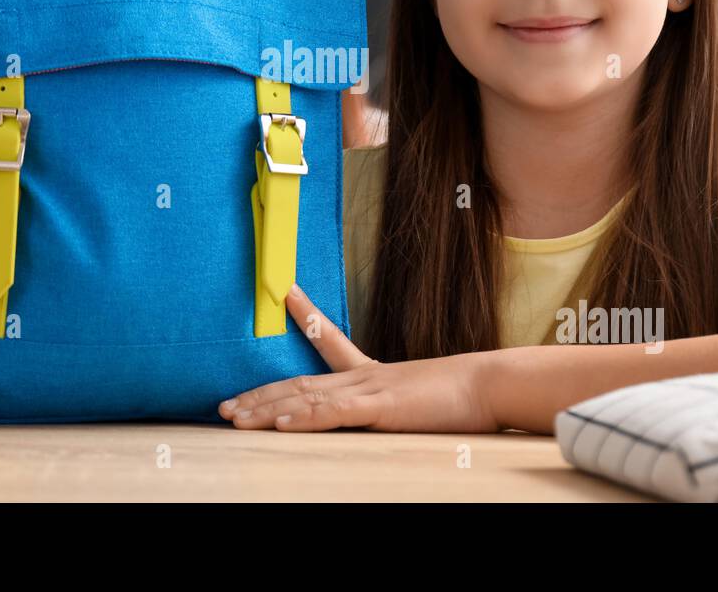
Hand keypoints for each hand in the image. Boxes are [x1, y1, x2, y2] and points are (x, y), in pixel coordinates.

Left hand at [218, 282, 498, 432]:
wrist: (493, 384)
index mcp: (373, 374)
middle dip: (259, 396)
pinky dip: (306, 417)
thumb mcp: (422, 395)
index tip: (286, 293)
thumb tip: (400, 407)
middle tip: (225, 405)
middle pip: (300, 383)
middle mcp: (363, 378)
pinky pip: (335, 413)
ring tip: (236, 416)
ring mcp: (370, 390)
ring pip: (307, 398)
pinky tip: (281, 423)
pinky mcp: (381, 407)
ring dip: (268, 409)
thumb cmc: (465, 395)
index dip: (305, 316)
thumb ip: (402, 400)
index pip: (329, 339)